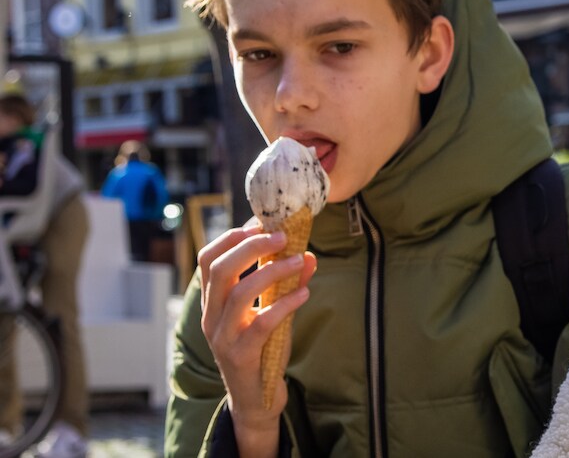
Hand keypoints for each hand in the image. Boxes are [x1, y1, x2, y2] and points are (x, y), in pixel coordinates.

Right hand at [197, 218, 316, 456]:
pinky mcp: (241, 356)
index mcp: (213, 302)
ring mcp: (223, 337)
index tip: (259, 222)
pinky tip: (304, 294)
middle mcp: (211, 317)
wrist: (257, 399)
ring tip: (299, 260)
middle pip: (220, 269)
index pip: (207, 260)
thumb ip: (287, 285)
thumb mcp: (273, 312)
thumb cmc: (263, 350)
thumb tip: (307, 254)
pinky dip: (285, 304)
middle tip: (282, 235)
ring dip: (273, 271)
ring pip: (239, 293)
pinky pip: (261, 323)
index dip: (231, 237)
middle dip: (252, 247)